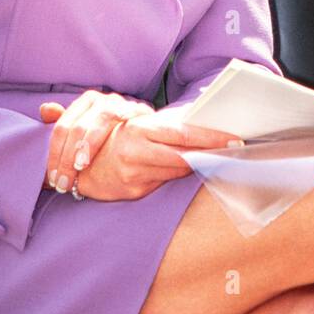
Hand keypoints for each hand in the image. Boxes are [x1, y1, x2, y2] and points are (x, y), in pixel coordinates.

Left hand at [40, 90, 153, 195]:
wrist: (148, 133)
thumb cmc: (111, 135)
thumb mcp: (85, 130)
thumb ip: (64, 122)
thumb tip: (45, 110)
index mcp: (87, 102)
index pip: (63, 126)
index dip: (54, 153)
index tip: (53, 178)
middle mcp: (103, 100)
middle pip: (78, 127)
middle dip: (67, 157)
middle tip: (64, 182)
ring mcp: (122, 104)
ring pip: (98, 123)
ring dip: (87, 147)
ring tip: (80, 168)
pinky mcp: (140, 112)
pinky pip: (125, 124)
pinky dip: (114, 140)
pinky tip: (109, 157)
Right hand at [73, 109, 245, 201]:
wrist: (78, 165)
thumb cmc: (113, 137)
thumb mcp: (133, 123)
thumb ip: (163, 126)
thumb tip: (199, 123)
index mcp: (137, 128)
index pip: (182, 133)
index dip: (209, 137)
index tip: (231, 137)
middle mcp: (136, 151)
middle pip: (184, 153)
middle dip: (211, 151)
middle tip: (235, 147)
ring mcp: (135, 173)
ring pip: (177, 169)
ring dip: (199, 163)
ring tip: (219, 154)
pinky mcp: (134, 190)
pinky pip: (165, 181)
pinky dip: (180, 173)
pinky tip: (193, 167)